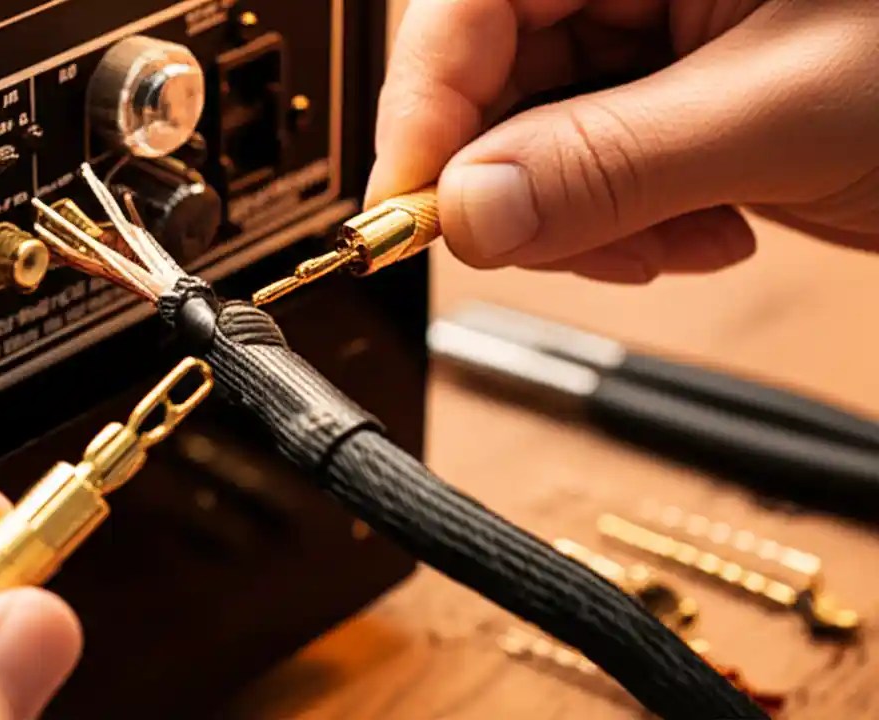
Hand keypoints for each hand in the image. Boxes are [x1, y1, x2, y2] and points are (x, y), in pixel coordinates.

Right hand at [371, 1, 878, 282]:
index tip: (407, 213)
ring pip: (529, 130)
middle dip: (515, 178)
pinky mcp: (664, 89)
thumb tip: (468, 212)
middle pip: (487, 70)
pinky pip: (583, 161)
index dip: (425, 110)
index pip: (471, 1)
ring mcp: (650, 24)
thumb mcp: (789, 112)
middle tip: (558, 243)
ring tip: (675, 240)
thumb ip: (612, 163)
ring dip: (578, 213)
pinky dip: (619, 220)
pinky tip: (695, 229)